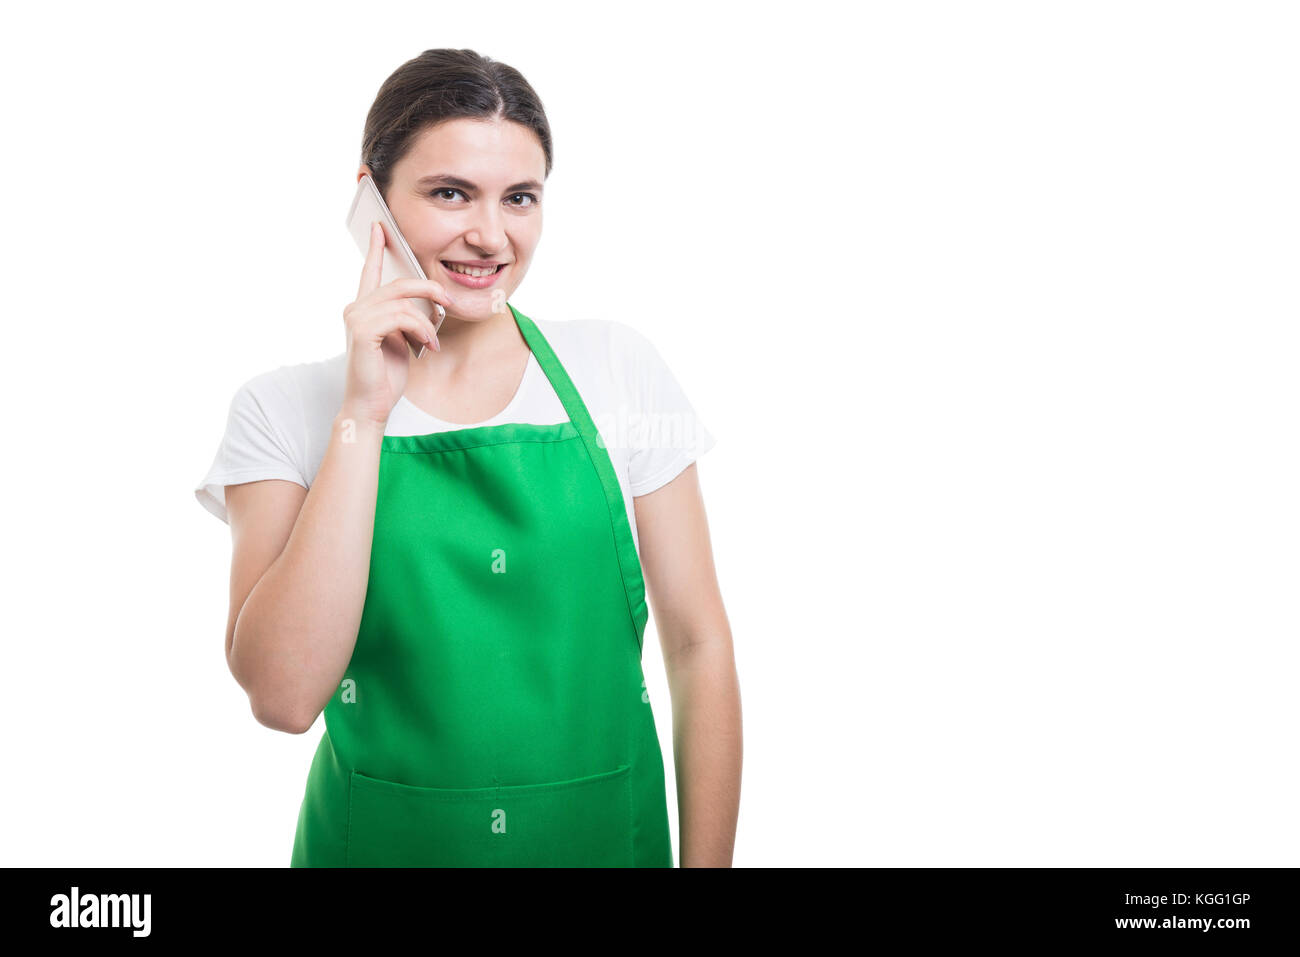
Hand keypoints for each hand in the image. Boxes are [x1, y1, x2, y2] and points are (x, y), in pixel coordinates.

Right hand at [339, 221, 453, 426]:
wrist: (370, 405)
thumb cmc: (385, 375)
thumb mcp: (401, 340)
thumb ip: (406, 318)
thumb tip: (428, 303)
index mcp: (364, 308)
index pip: (370, 271)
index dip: (377, 247)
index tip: (381, 226)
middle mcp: (356, 308)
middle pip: (399, 283)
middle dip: (428, 288)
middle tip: (447, 298)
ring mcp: (356, 318)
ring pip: (404, 302)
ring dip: (427, 322)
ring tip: (432, 342)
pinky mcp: (362, 332)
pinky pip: (402, 317)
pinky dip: (421, 330)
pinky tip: (427, 346)